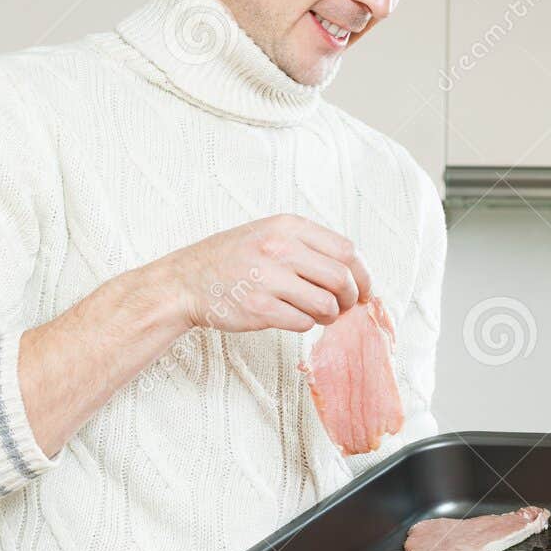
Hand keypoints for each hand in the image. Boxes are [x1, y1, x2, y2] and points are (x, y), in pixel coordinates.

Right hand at [168, 214, 371, 333]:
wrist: (186, 281)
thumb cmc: (231, 259)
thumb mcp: (268, 233)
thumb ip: (307, 245)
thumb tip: (352, 271)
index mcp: (287, 226)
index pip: (346, 250)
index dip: (363, 274)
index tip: (364, 289)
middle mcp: (280, 248)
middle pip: (342, 278)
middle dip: (352, 298)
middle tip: (346, 306)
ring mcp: (269, 279)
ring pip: (326, 304)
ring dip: (330, 315)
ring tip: (318, 314)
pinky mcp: (260, 309)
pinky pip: (303, 323)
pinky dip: (305, 324)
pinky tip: (292, 317)